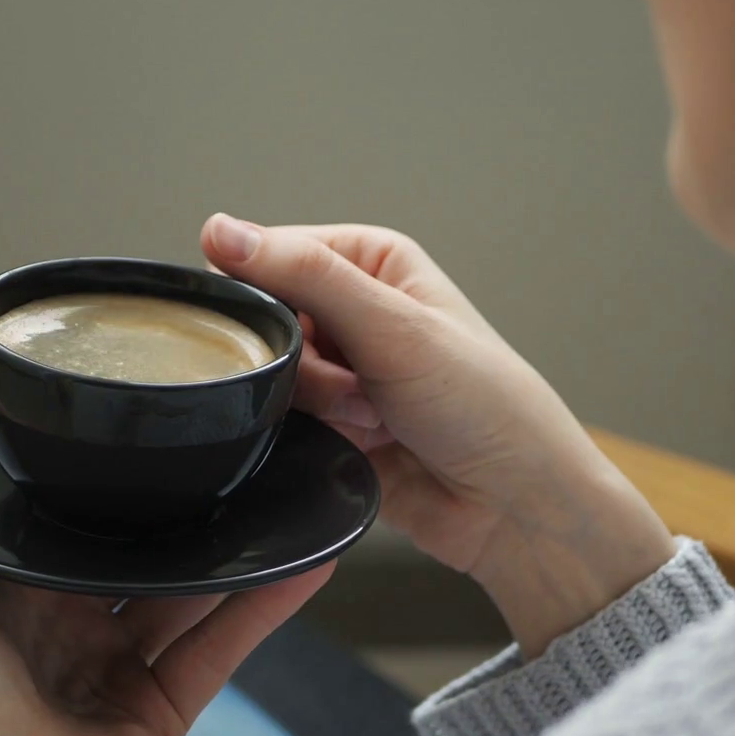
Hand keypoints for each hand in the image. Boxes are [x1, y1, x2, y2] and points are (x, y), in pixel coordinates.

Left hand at [0, 418, 332, 735]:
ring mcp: (118, 669)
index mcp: (7, 588)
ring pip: (191, 591)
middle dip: (177, 503)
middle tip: (223, 443)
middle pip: (134, 549)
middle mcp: (64, 624)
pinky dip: (268, 602)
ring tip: (281, 485)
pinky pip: (225, 647)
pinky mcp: (163, 709)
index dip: (93, 472)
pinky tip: (307, 555)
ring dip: (238, 545)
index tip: (133, 418)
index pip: (57, 515)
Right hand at [202, 214, 678, 657]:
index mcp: (371, 262)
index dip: (274, 298)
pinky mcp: (331, 426)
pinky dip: (316, 440)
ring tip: (377, 420)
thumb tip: (221, 229)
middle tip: (362, 386)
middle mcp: (353, 310)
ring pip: (272, 380)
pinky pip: (282, 425)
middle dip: (307, 366)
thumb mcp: (394, 326)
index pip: (270, 255)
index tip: (315, 332)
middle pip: (266, 324)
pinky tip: (365, 446)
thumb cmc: (484, 405)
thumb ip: (304, 274)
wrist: (513, 506)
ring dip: (320, 409)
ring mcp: (342, 371)